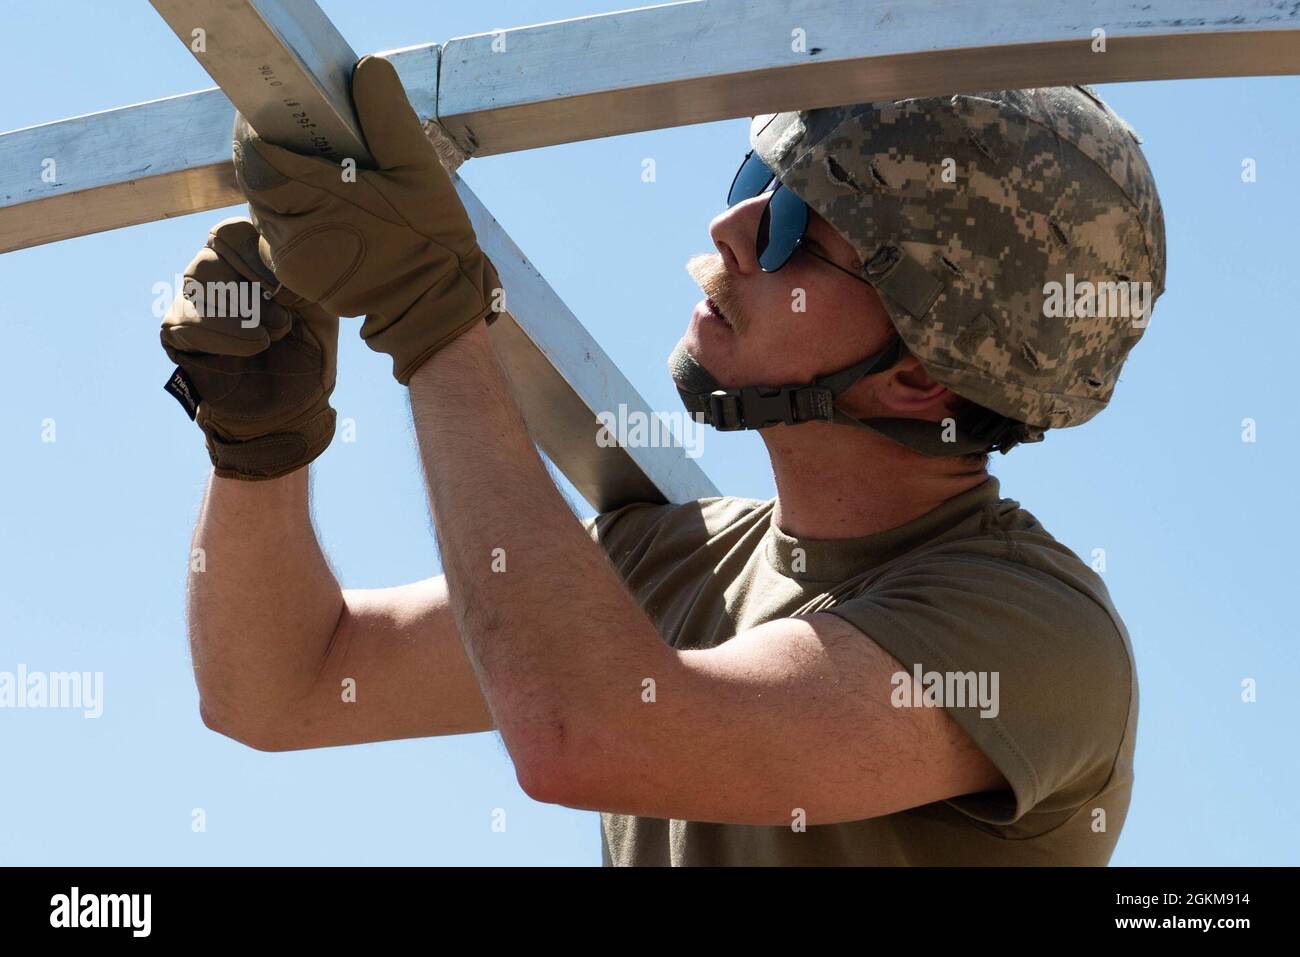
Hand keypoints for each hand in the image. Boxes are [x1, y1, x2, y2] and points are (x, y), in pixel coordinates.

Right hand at [160, 218, 338, 480]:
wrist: (295, 409)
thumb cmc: (309, 353)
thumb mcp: (319, 306)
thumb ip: (300, 269)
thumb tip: (273, 238)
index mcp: (250, 258)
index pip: (238, 227)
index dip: (261, 248)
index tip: (290, 286)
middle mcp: (219, 270)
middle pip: (216, 244)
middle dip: (257, 280)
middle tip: (286, 318)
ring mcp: (195, 299)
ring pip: (199, 278)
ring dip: (244, 308)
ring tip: (274, 336)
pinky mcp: (179, 331)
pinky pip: (186, 319)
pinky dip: (225, 333)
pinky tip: (256, 345)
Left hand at [231, 54, 501, 384]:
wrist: (433, 305)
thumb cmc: (431, 240)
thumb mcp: (421, 170)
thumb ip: (388, 117)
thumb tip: (363, 70)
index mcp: (319, 201)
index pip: (256, 154)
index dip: (257, 128)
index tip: (277, 111)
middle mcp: (292, 234)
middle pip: (254, 178)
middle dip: (271, 153)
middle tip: (303, 140)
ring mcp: (290, 259)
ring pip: (261, 205)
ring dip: (280, 185)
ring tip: (320, 175)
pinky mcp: (295, 276)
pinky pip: (276, 232)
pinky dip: (291, 214)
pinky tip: (327, 209)